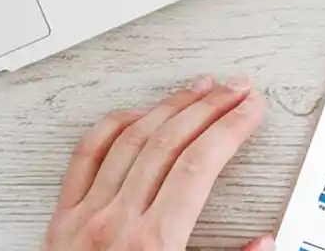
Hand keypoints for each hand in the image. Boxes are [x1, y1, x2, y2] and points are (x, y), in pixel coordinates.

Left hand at [42, 74, 269, 250]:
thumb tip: (263, 244)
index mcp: (155, 245)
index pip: (201, 164)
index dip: (231, 128)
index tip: (252, 109)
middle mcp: (116, 223)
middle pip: (170, 142)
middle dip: (209, 107)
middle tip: (236, 89)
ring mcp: (84, 218)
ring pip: (130, 139)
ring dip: (168, 106)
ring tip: (197, 89)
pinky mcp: (60, 222)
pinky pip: (85, 158)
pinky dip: (112, 128)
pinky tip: (134, 115)